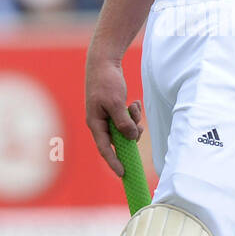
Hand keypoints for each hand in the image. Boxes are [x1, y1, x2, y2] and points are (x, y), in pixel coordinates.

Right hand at [85, 54, 141, 177]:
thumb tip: (131, 138)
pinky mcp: (113, 109)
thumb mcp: (116, 103)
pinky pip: (126, 119)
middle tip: (139, 127)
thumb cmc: (106, 82)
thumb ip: (123, 122)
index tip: (123, 173)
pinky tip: (133, 102)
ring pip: (124, 129)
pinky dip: (132, 113)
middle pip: (118, 139)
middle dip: (130, 135)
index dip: (113, 162)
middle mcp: (99, 122)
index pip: (104, 148)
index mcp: (95, 123)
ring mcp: (106, 116)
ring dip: (133, 121)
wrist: (103, 62)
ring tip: (134, 105)